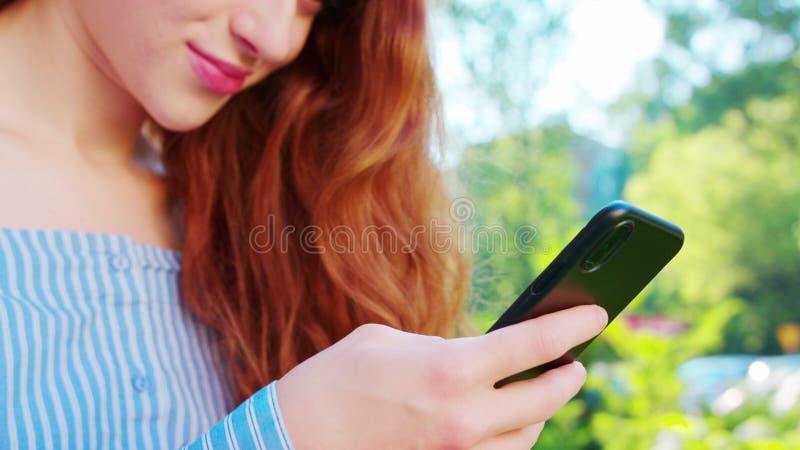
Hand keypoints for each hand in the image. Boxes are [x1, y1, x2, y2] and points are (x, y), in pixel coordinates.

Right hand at [276, 304, 607, 449]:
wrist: (299, 437)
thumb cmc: (339, 378)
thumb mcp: (392, 340)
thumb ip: (445, 347)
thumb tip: (477, 355)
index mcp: (453, 369)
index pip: (536, 344)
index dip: (573, 326)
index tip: (596, 315)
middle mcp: (466, 418)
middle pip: (546, 399)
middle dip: (567, 377)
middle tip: (574, 363)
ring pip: (527, 437)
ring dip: (538, 412)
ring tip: (538, 390)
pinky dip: (508, 438)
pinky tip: (503, 421)